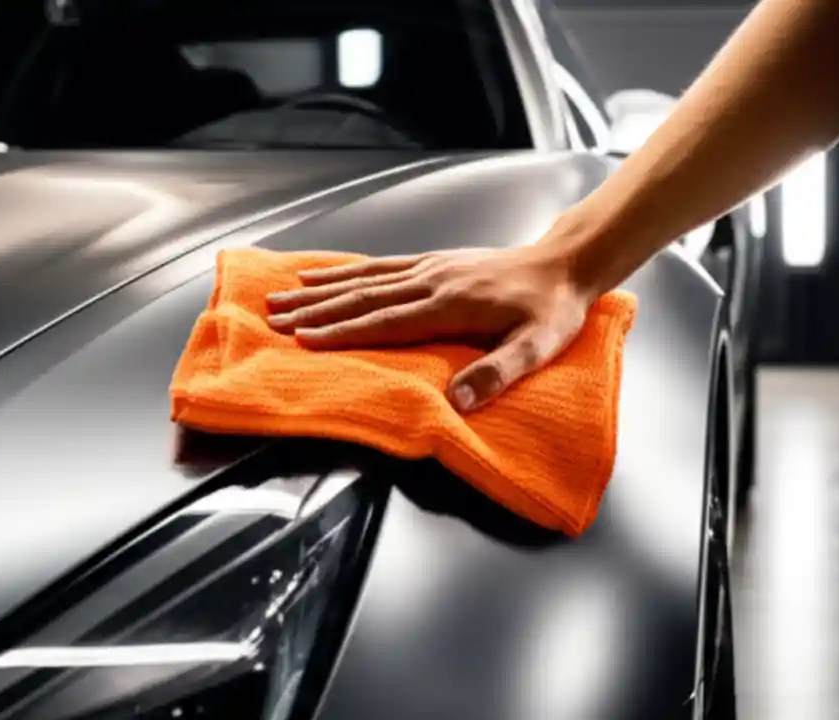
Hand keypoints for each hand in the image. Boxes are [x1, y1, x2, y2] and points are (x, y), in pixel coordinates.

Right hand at [265, 245, 595, 411]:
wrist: (565, 263)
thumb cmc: (552, 310)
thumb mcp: (537, 348)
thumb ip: (497, 374)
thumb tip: (456, 403)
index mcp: (451, 305)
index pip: (386, 322)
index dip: (343, 332)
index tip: (304, 341)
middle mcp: (432, 281)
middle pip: (363, 297)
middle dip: (315, 310)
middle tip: (273, 319)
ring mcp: (430, 268)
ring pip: (364, 278)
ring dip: (320, 290)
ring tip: (282, 296)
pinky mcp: (433, 262)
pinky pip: (380, 265)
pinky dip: (345, 271)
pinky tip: (323, 276)